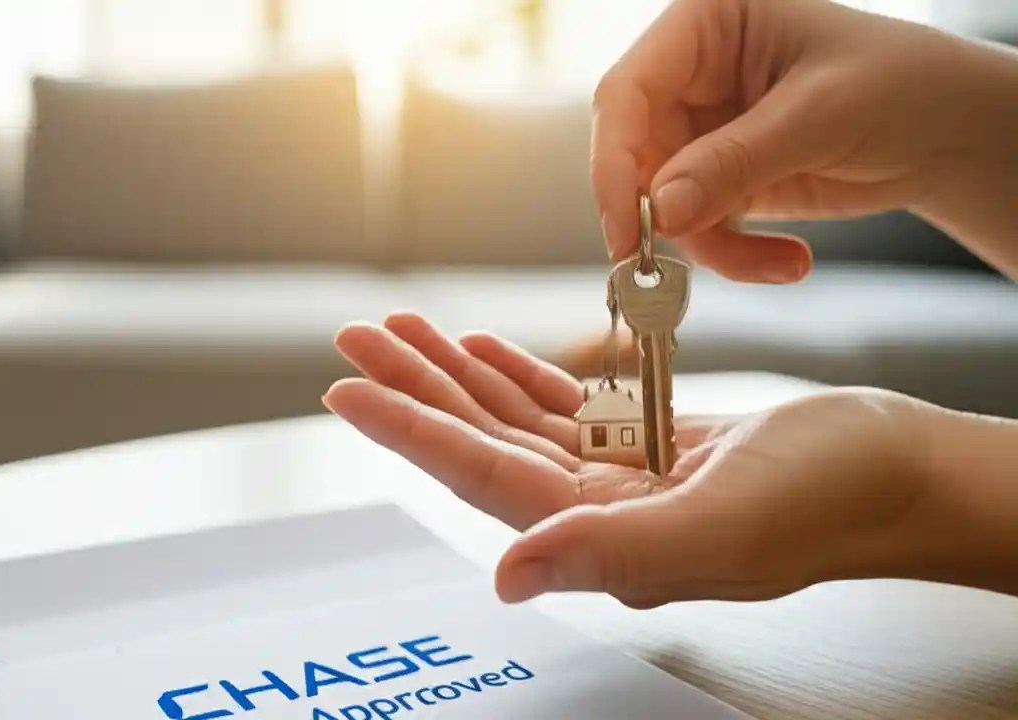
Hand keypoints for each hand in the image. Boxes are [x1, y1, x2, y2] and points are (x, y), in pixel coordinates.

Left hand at [324, 312, 946, 607]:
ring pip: (514, 416)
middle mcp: (599, 510)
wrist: (903, 473)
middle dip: (415, 385)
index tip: (349, 388)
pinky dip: (520, 374)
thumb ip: (610, 552)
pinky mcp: (652, 445)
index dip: (409, 428)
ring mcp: (623, 477)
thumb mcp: (721, 527)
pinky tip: (485, 347)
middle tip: (355, 336)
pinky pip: (565, 406)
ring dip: (457, 370)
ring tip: (403, 328)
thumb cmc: (833, 500)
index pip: (479, 473)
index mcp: (602, 534)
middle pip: (481, 439)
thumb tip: (510, 576)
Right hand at [595, 0, 1017, 280]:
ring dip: (712, 245)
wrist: (953, 132)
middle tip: (683, 263)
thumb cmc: (902, 85)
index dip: (613, 161)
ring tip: (781, 263)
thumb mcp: (818, 115)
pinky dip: (735, 255)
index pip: (627, 93)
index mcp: (704, 25)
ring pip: (663, 204)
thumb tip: (659, 211)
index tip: (625, 229)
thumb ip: (734, 161)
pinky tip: (789, 260)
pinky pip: (699, 228)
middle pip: (634, 155)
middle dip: (664, 215)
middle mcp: (691, 76)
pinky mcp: (721, 179)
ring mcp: (703, 131)